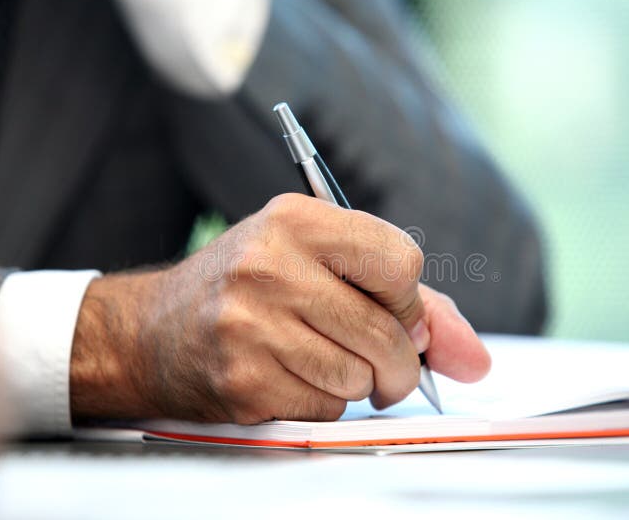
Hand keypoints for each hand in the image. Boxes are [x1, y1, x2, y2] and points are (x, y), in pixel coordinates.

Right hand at [71, 194, 489, 423]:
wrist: (153, 330)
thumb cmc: (251, 289)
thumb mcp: (319, 264)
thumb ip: (411, 306)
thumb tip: (475, 359)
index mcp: (296, 219)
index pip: (401, 263)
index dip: (408, 300)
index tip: (391, 309)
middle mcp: (269, 264)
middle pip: (388, 332)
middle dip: (398, 360)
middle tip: (378, 360)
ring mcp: (250, 323)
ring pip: (360, 377)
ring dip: (356, 383)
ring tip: (318, 359)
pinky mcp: (241, 379)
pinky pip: (325, 409)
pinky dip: (323, 405)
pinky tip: (288, 378)